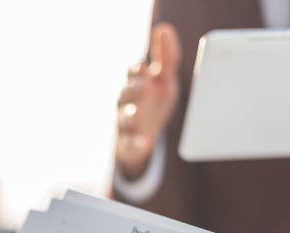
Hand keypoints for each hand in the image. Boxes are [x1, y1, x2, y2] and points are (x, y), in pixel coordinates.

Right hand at [115, 23, 181, 178]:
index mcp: (135, 85)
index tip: (143, 68)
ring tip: (137, 114)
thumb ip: (166, 58)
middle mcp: (126, 104)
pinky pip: (128, 146)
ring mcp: (125, 125)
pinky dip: (134, 145)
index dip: (136, 72)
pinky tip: (144, 144)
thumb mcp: (163, 81)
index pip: (132, 75)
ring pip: (123, 119)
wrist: (144, 138)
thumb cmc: (153, 104)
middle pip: (124, 95)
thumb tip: (164, 28)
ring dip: (129, 116)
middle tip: (144, 86)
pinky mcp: (126, 146)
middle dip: (132, 90)